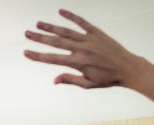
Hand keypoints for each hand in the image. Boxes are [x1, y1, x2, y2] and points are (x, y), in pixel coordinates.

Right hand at [23, 9, 139, 88]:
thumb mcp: (88, 84)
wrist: (127, 68)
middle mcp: (82, 49)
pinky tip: (60, 11)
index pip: (53, 59)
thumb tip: (54, 80)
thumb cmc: (107, 79)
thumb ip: (70, 80)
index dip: (38, 56)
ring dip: (51, 27)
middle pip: (56, 42)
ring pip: (66, 31)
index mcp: (78, 63)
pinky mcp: (97, 32)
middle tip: (27, 33)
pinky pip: (81, 22)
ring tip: (38, 23)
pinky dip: (71, 16)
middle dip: (40, 38)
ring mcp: (89, 39)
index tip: (26, 52)